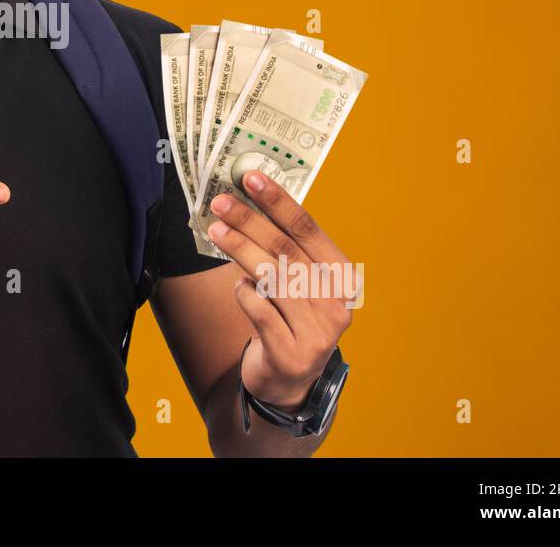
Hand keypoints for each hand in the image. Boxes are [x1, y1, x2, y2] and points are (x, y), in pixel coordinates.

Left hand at [206, 170, 355, 410]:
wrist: (290, 380)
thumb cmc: (291, 318)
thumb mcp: (299, 283)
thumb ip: (285, 249)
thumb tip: (247, 200)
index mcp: (343, 278)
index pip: (309, 230)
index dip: (278, 202)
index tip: (251, 179)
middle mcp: (336, 304)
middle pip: (286, 250)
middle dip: (250, 221)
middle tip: (220, 202)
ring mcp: (317, 333)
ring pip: (271, 277)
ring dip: (239, 249)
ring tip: (216, 231)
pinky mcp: (290, 353)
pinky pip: (259, 310)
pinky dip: (244, 293)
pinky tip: (240, 287)